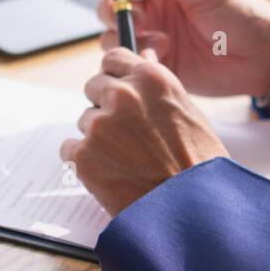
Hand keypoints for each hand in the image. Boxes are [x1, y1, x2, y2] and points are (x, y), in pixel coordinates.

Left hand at [60, 47, 227, 214]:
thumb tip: (142, 57)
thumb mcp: (189, 113)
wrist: (192, 212)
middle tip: (125, 134)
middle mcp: (122, 95)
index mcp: (151, 79)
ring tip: (127, 161)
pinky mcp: (82, 155)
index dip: (115, 76)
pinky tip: (111, 175)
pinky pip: (70, 149)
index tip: (116, 88)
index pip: (113, 59)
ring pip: (85, 121)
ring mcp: (99, 125)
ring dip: (98, 137)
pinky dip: (84, 162)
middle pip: (93, 87)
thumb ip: (158, 87)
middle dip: (104, 106)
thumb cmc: (199, 167)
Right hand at [91, 0, 269, 98]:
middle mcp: (153, 13)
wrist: (266, 56)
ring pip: (115, 38)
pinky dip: (136, 60)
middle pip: (110, 9)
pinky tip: (160, 58)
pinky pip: (132, 64)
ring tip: (159, 40)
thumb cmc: (240, 13)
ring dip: (126, 37)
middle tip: (128, 16)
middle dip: (111, 11)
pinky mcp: (160, 67)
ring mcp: (154, 41)